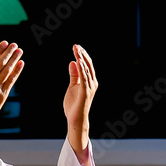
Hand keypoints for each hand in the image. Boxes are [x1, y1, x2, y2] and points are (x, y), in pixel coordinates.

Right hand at [0, 41, 23, 146]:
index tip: (5, 43)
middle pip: (0, 63)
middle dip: (8, 52)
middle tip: (14, 45)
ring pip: (7, 70)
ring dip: (14, 59)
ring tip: (19, 51)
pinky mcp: (2, 95)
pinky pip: (11, 81)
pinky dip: (16, 72)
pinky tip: (20, 64)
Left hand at [63, 44, 96, 163]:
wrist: (75, 119)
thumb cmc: (74, 104)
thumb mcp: (72, 86)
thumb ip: (74, 75)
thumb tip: (72, 62)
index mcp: (89, 81)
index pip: (87, 65)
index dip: (82, 55)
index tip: (76, 46)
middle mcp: (92, 83)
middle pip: (88, 65)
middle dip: (82, 54)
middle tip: (76, 46)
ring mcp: (90, 88)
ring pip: (87, 70)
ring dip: (81, 59)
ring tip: (76, 50)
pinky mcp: (85, 92)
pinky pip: (84, 78)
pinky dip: (81, 69)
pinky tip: (77, 62)